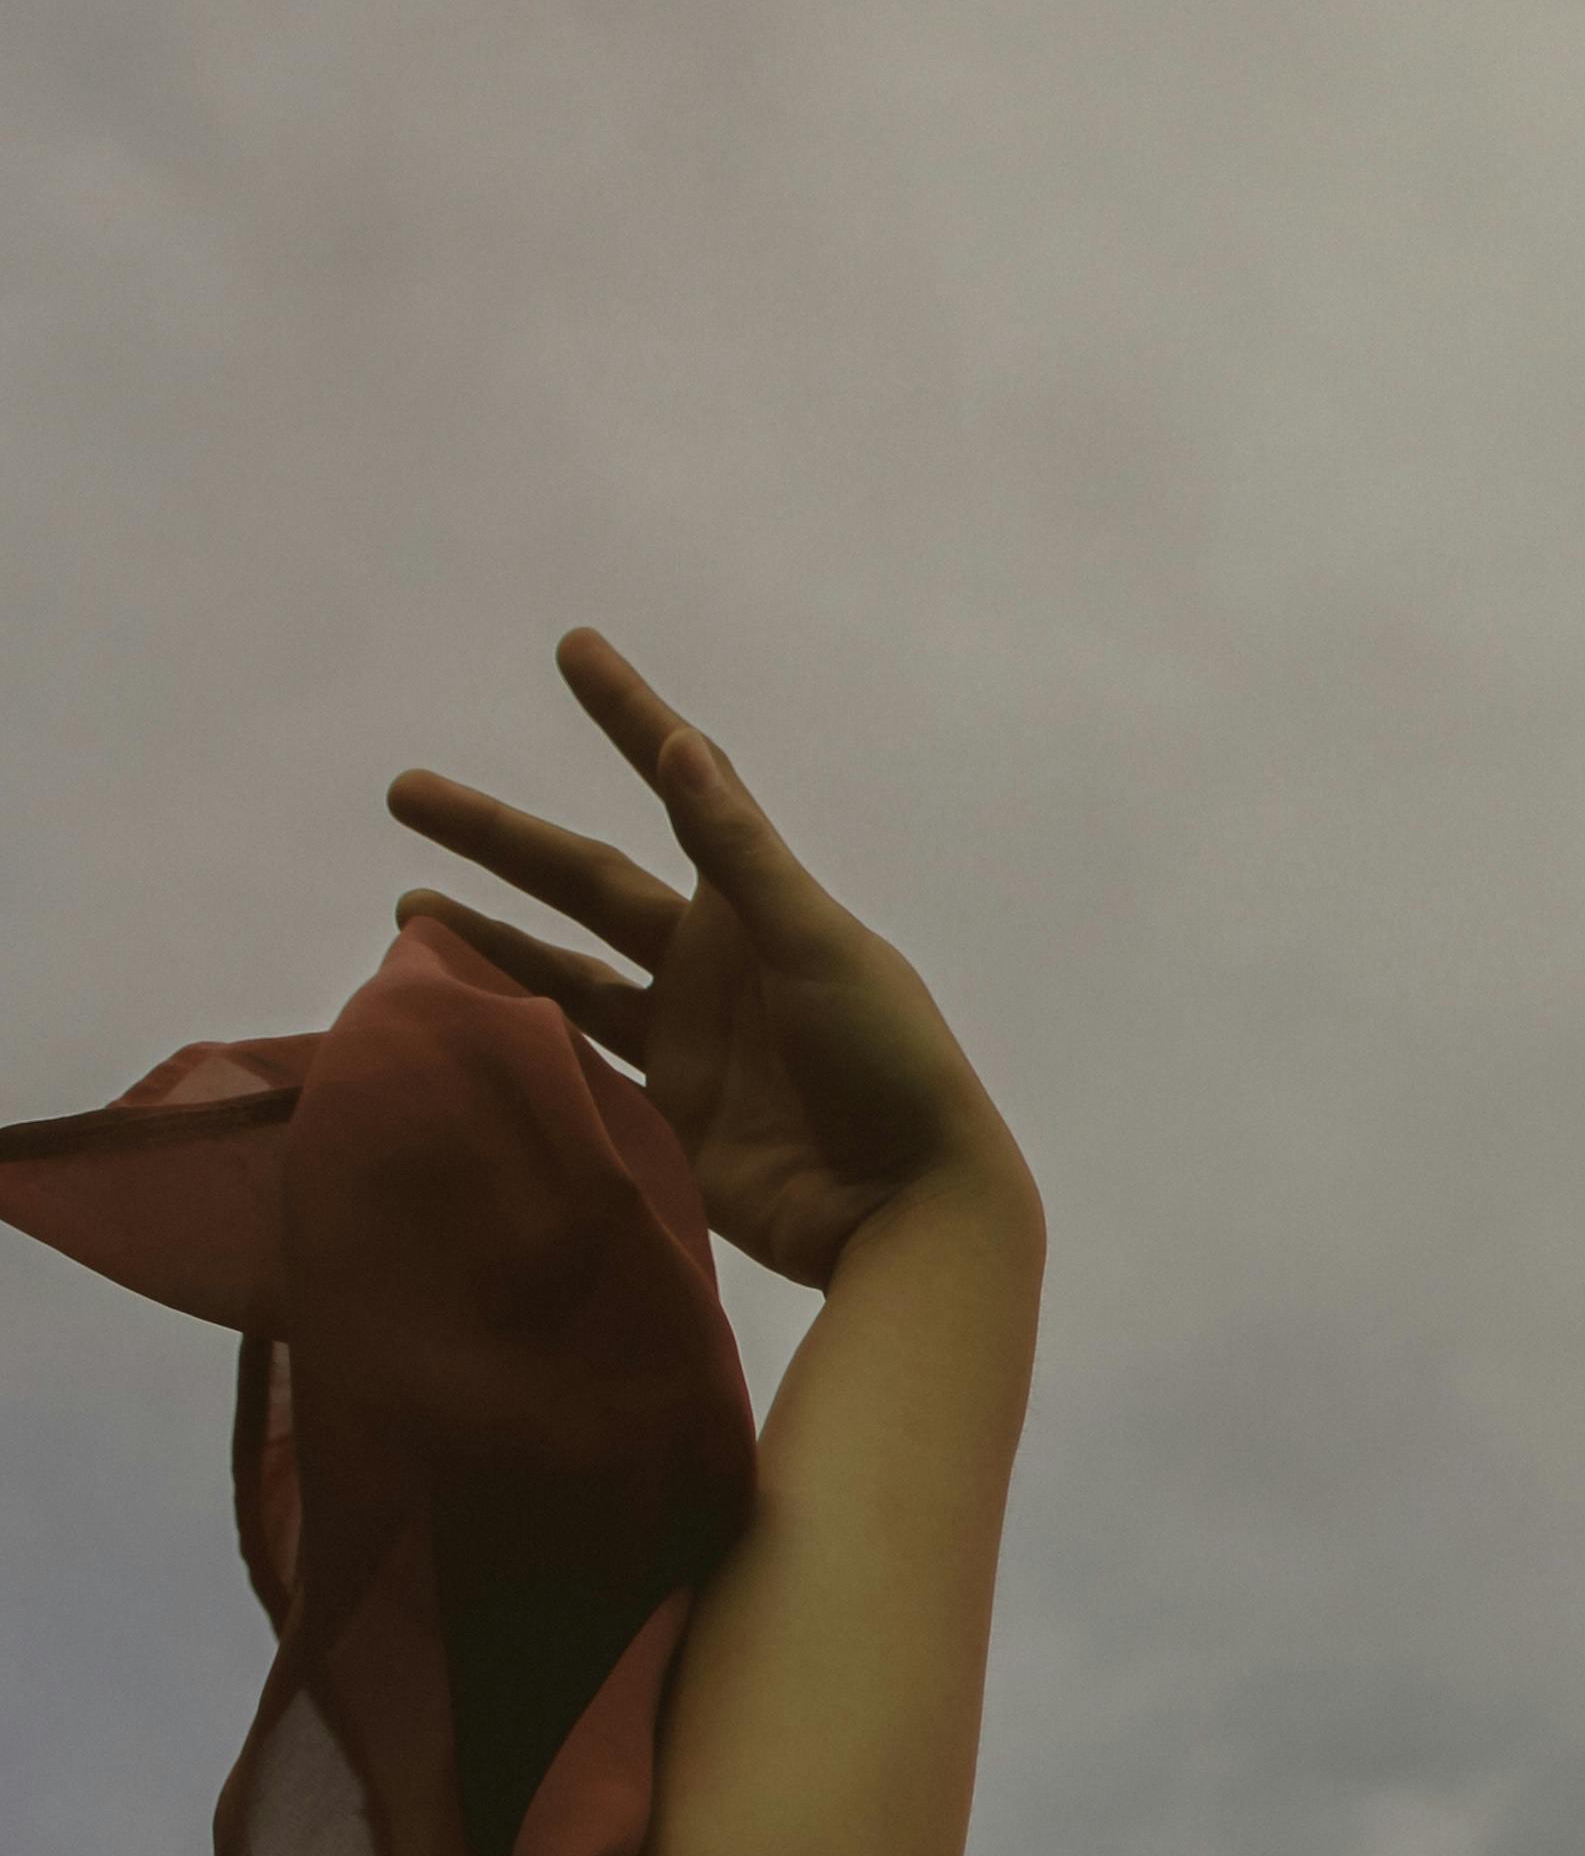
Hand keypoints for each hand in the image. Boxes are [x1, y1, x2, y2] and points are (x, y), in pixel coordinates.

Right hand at [387, 631, 1037, 1290]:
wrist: (906, 1210)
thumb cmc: (889, 1064)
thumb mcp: (815, 946)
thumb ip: (740, 854)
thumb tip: (681, 741)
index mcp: (752, 907)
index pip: (677, 787)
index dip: (627, 716)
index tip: (575, 646)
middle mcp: (708, 964)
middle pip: (582, 883)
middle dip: (497, 838)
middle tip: (406, 792)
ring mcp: (683, 1043)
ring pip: (562, 976)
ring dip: (487, 942)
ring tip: (407, 910)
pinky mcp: (664, 1120)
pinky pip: (572, 1067)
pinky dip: (514, 1042)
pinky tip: (451, 1020)